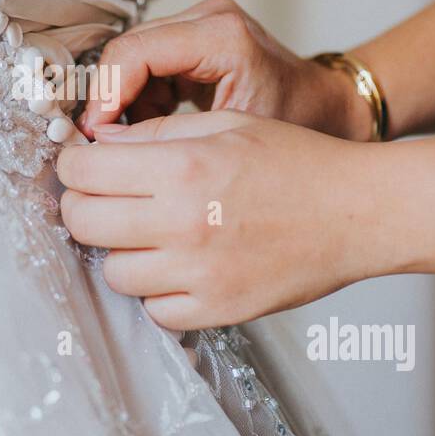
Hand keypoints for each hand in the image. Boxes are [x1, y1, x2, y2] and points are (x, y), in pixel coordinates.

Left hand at [57, 110, 387, 329]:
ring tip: (150, 233)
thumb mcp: (225, 124)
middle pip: (82, 221)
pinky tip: (179, 265)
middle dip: (83, 205)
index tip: (85, 164)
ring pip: (112, 271)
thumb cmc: (297, 162)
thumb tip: (97, 145)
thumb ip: (155, 135)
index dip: (75, 163)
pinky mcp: (217, 309)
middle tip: (104, 198)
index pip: (83, 170)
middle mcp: (184, 222)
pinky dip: (157, 291)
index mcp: (182, 166)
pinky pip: (153, 310)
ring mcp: (199, 273)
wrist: (359, 212)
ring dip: (121, 251)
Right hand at [77, 0, 369, 140]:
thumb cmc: (295, 125)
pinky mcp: (194, 35)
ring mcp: (200, 22)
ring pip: (131, 57)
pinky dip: (140, 97)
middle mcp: (207, 17)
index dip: (106, 95)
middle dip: (110, 100)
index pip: (134, 51)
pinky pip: (146, 62)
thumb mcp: (230, 136)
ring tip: (137, 141)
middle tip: (105, 145)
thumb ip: (166, 134)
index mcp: (221, 35)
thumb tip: (103, 144)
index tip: (96, 135)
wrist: (329, 108)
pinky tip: (152, 128)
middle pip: (126, 51)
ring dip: (124, 101)